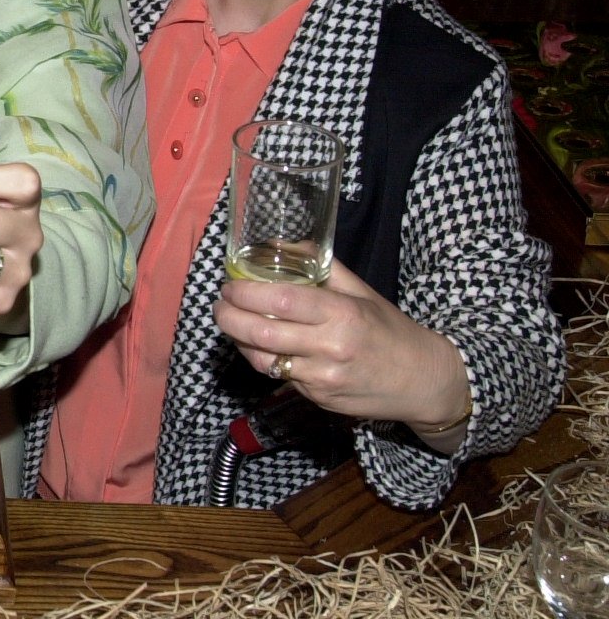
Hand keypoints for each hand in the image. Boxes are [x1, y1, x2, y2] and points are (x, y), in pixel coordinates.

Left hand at [215, 259, 471, 445]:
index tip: (229, 285)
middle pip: (262, 331)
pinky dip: (261, 359)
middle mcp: (330, 347)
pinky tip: (257, 345)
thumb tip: (279, 245)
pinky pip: (279, 376)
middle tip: (219, 304)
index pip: (281, 300)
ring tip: (231, 322)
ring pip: (263, 359)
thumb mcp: (361, 292)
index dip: (246, 292)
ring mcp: (323, 377)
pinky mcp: (319, 398)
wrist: (424, 381)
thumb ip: (322, 267)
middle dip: (228, 317)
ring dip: (238, 340)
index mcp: (341, 314)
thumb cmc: (390, 331)